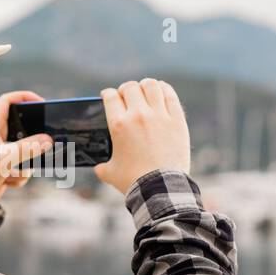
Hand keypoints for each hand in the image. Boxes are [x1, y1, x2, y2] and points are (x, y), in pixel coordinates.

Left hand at [0, 90, 53, 205]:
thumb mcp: (6, 158)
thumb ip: (28, 148)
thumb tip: (47, 140)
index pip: (8, 100)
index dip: (25, 97)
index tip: (42, 103)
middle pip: (22, 126)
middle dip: (32, 138)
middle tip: (43, 142)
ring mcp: (1, 150)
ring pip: (25, 149)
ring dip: (26, 163)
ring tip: (14, 171)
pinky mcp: (4, 166)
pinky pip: (22, 166)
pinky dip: (19, 176)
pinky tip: (7, 182)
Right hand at [94, 79, 190, 194]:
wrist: (160, 189)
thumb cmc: (133, 181)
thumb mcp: (110, 172)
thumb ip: (102, 166)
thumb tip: (98, 167)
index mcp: (119, 125)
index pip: (110, 96)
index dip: (108, 94)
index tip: (109, 97)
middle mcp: (138, 115)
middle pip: (130, 87)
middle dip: (126, 90)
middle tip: (127, 97)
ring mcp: (160, 116)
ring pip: (151, 85)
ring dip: (145, 86)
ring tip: (145, 92)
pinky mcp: (177, 120)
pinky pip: (170, 95)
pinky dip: (164, 90)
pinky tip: (161, 92)